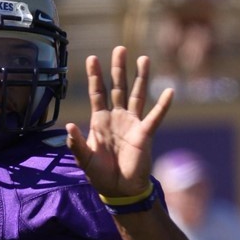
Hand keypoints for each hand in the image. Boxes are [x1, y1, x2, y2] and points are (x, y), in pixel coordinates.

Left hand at [65, 49, 172, 200]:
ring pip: (137, 95)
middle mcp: (117, 117)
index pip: (97, 93)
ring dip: (140, 77)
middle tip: (120, 48)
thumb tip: (70, 126)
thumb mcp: (84, 160)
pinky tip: (169, 91)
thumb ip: (76, 143)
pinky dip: (163, 105)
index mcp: (100, 121)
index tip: (92, 58)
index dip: (94, 76)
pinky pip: (155, 117)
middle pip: (118, 87)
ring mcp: (132, 123)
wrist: (120, 190)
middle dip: (118, 69)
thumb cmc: (100, 175)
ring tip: (143, 58)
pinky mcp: (145, 134)